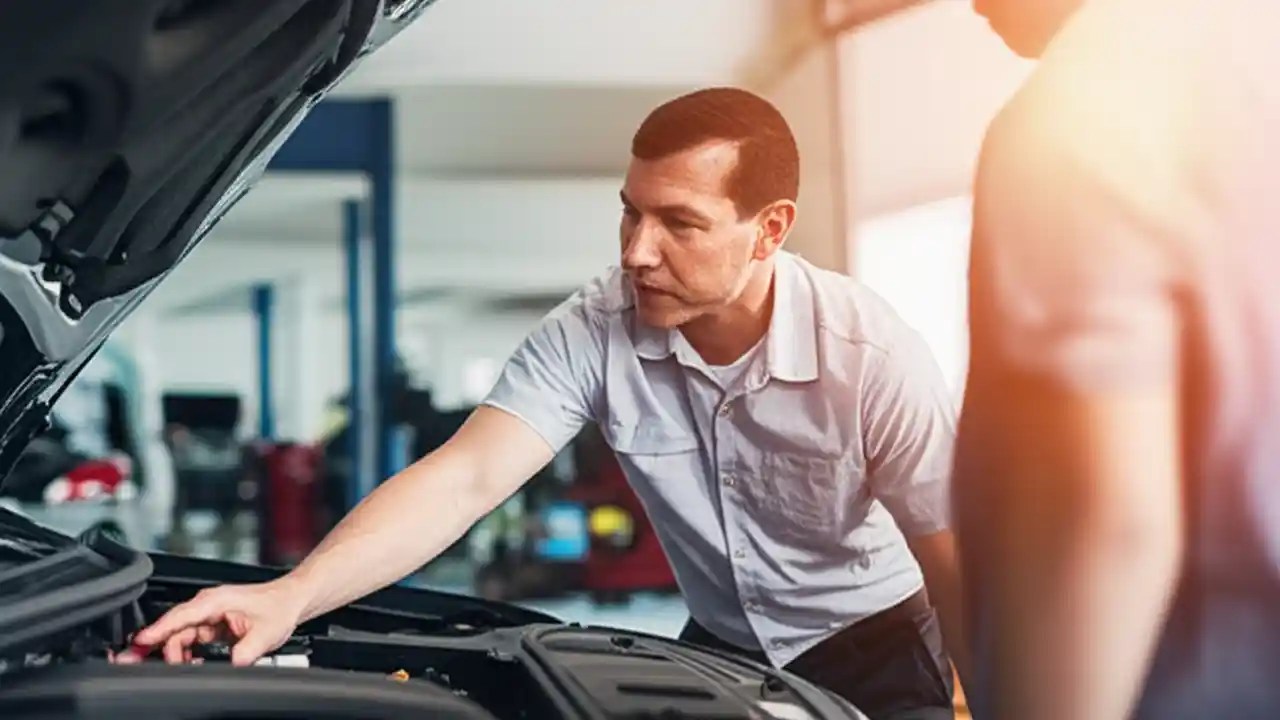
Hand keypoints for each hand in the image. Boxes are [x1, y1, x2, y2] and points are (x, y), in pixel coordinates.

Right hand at [113, 578, 308, 666]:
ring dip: (172, 653)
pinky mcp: (212, 625)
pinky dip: (184, 653)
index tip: (140, 643)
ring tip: (175, 670)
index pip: (180, 617)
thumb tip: (232, 665)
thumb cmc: (279, 607)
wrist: (292, 600)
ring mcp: (209, 615)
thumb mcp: (266, 633)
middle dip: (154, 646)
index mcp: (216, 601)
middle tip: (139, 664)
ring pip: (179, 635)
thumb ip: (245, 651)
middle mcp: (208, 605)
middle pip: (173, 628)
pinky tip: (187, 664)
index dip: (158, 630)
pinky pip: (190, 639)